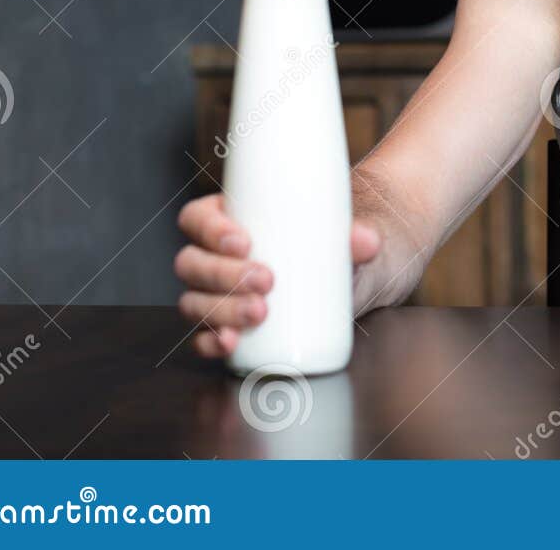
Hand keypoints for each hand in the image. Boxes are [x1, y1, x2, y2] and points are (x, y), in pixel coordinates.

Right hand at [173, 193, 381, 359]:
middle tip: (266, 280)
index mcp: (231, 217)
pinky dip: (211, 342)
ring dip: (222, 309)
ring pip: (196, 300)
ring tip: (260, 312)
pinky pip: (205, 336)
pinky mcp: (230, 324)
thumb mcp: (344, 230)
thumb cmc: (333, 240)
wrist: (349, 277)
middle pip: (192, 263)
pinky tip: (230, 342)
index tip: (244, 242)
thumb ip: (358, 233)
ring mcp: (219, 292)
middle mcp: (216, 255)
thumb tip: (367, 242)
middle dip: (224, 274)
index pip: (198, 217)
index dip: (210, 229)